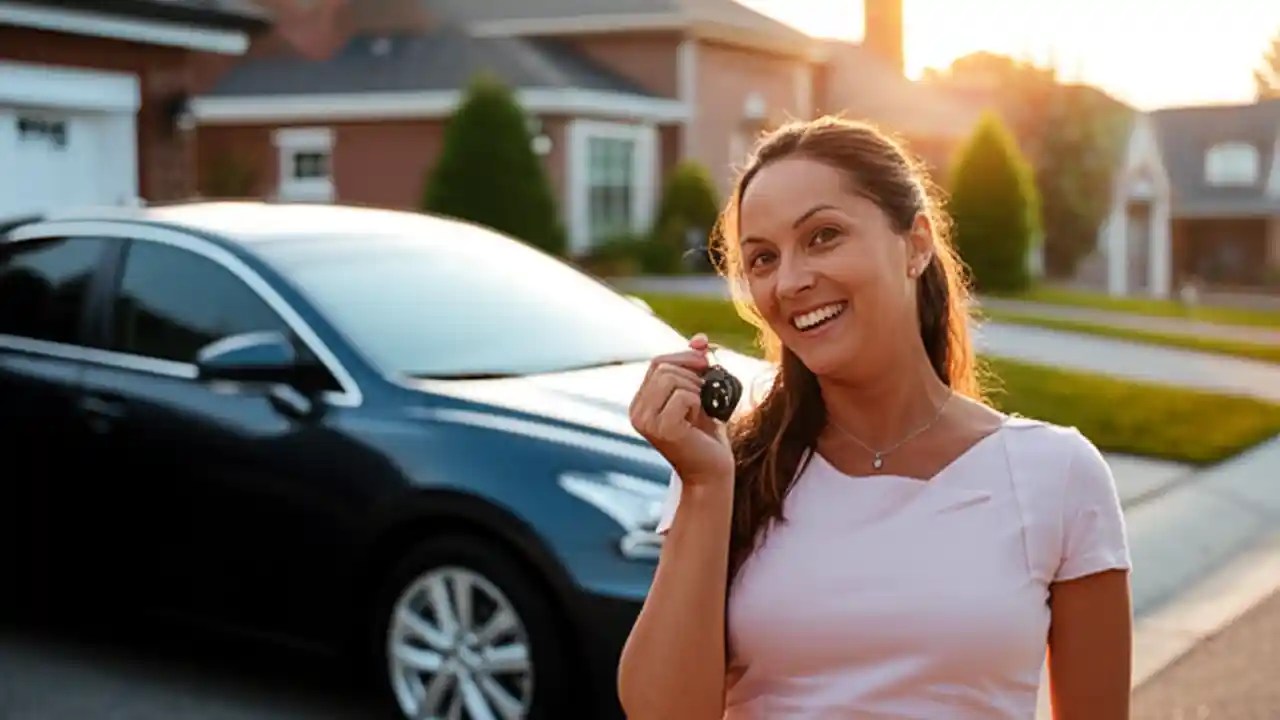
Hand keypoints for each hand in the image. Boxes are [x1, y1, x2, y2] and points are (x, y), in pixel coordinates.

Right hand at [629, 334, 734, 484]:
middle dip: (693, 376)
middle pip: (664, 367)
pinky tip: (699, 421)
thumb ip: (697, 366)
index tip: (707, 366)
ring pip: (672, 378)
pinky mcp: (662, 430)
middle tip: (706, 399)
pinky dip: (700, 403)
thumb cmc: (707, 434)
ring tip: (701, 411)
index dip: (685, 357)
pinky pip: (684, 396)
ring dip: (697, 390)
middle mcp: (637, 412)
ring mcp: (646, 422)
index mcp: (640, 402)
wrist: (712, 471)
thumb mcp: (701, 393)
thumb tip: (700, 339)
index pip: (658, 362)